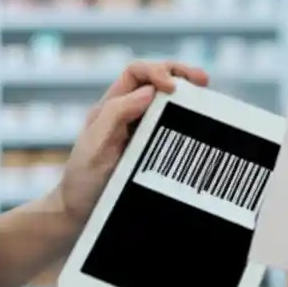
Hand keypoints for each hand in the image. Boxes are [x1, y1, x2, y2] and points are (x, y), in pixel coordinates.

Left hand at [50, 62, 208, 228]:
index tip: (173, 88)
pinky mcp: (149, 148)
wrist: (81, 215)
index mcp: (111, 108)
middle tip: (203, 81)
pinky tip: (201, 123)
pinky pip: (170, 126)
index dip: (157, 72)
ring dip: (186, 94)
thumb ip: (116, 115)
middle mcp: (126, 114)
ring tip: (206, 94)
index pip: (136, 74)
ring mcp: (139, 131)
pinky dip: (186, 119)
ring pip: (165, 101)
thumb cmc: (83, 182)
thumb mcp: (95, 147)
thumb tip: (149, 91)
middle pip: (154, 80)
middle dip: (179, 73)